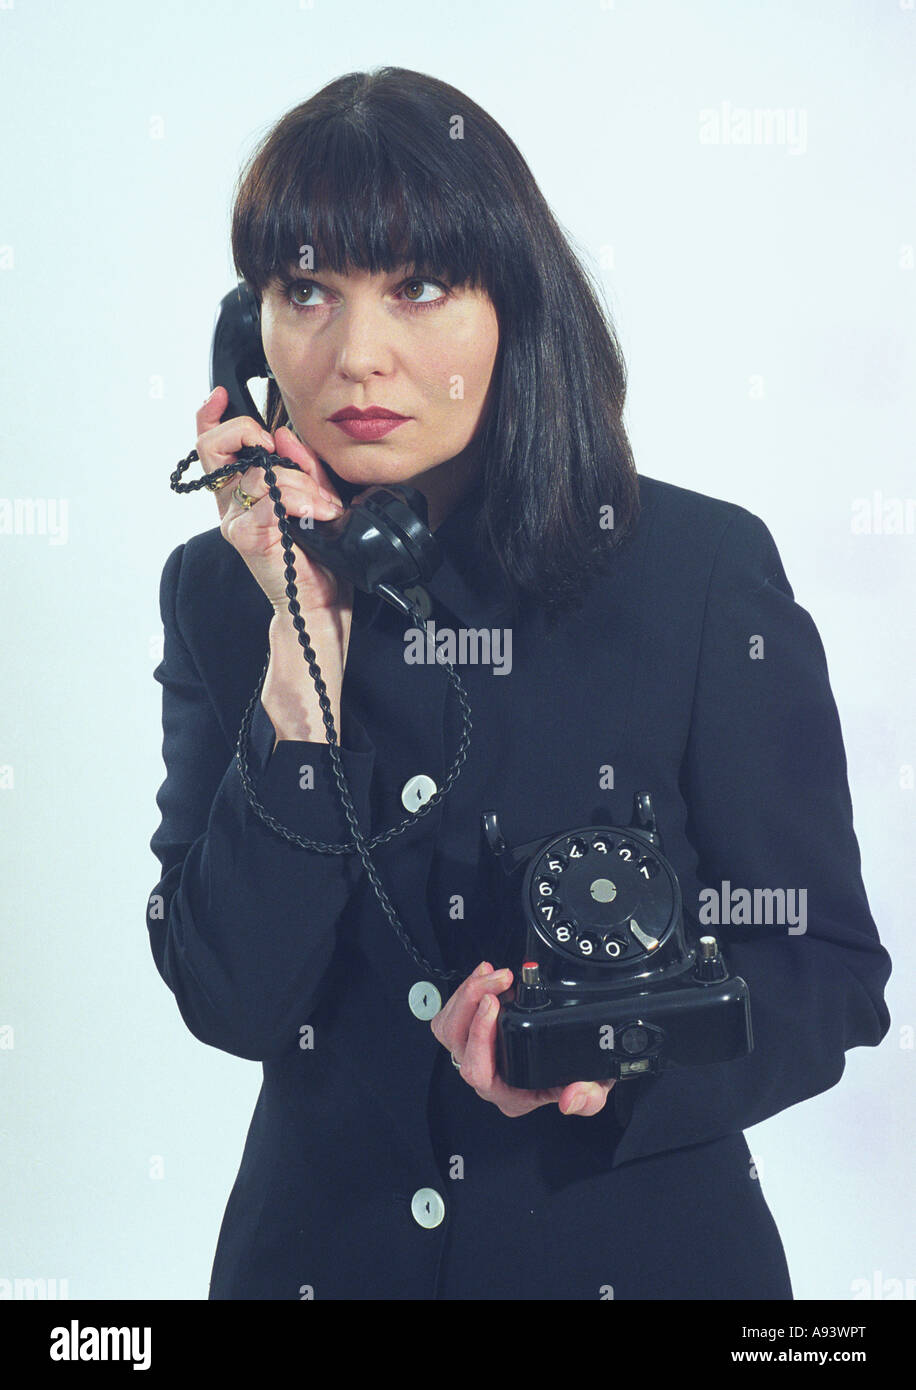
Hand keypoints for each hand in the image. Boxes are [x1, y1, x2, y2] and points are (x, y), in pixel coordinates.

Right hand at [194, 385, 349, 613]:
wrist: (320, 600)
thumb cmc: (317, 553)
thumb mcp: (316, 496)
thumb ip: (300, 464)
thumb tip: (282, 434)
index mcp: (242, 490)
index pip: (213, 445)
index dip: (210, 415)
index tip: (221, 395)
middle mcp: (232, 503)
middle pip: (214, 447)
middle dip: (245, 431)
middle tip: (273, 446)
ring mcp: (236, 521)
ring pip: (258, 473)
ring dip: (301, 482)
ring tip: (324, 505)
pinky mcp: (248, 537)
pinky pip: (270, 500)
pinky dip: (301, 501)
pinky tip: (319, 516)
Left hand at [430, 961, 615, 1117]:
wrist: (569, 1062)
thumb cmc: (574, 1074)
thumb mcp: (594, 1087)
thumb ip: (589, 1098)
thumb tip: (571, 1099)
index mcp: (509, 1093)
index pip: (479, 1072)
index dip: (480, 1037)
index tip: (494, 1005)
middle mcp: (486, 1076)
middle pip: (457, 1042)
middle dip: (472, 1003)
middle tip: (498, 981)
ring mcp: (474, 1055)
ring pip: (449, 1026)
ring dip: (467, 994)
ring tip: (494, 975)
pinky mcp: (469, 1035)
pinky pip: (451, 1016)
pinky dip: (464, 992)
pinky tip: (485, 976)